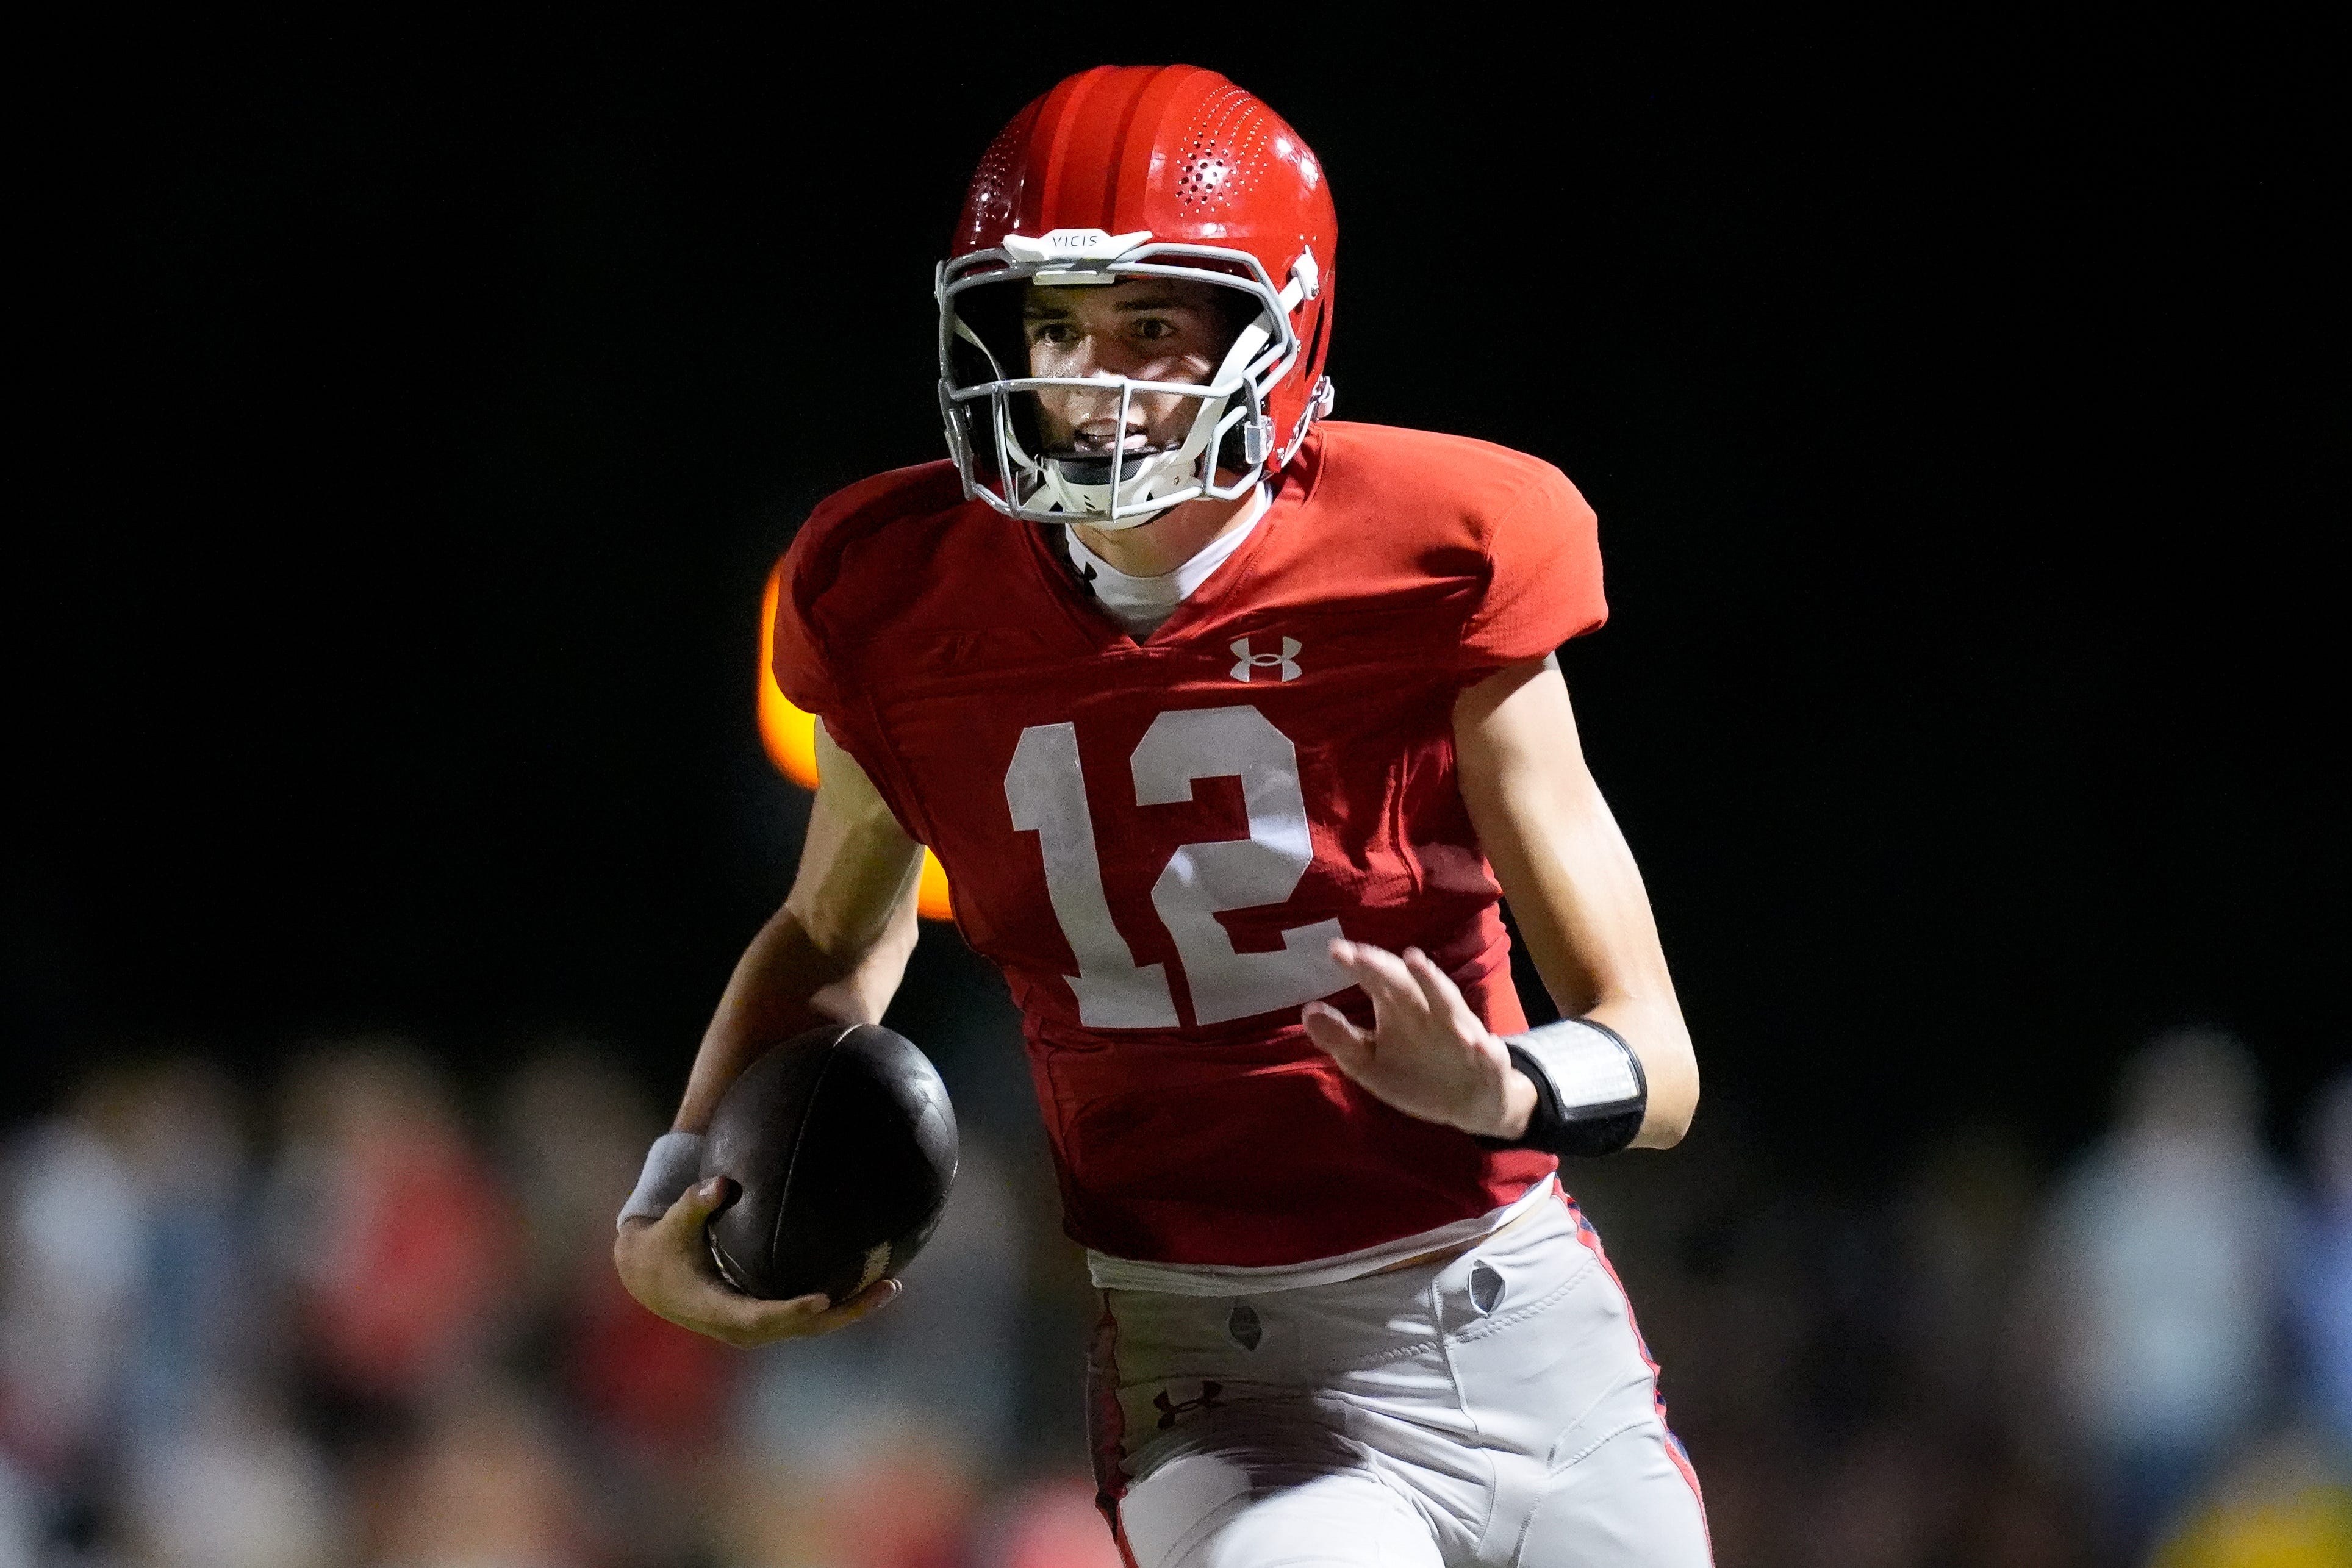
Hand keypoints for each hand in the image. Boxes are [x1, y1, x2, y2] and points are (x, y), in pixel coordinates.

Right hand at [613, 1175, 900, 1346]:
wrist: (650, 1280)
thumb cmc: (663, 1247)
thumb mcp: (674, 1224)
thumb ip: (696, 1203)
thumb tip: (722, 1183)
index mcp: (719, 1310)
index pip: (761, 1318)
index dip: (792, 1313)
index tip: (824, 1300)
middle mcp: (742, 1328)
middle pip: (803, 1328)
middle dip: (846, 1312)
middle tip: (887, 1287)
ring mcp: (756, 1328)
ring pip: (811, 1327)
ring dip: (851, 1309)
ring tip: (891, 1284)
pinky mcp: (764, 1321)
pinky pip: (806, 1317)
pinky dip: (837, 1303)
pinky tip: (867, 1278)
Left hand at [1302, 940, 1536, 1139]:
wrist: (1468, 1102)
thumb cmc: (1415, 1073)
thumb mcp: (1369, 1062)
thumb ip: (1341, 1039)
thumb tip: (1308, 1011)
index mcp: (1399, 1008)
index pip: (1376, 980)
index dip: (1358, 965)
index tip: (1335, 951)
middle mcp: (1428, 1010)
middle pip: (1406, 984)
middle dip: (1386, 968)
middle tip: (1363, 955)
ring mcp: (1458, 1031)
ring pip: (1447, 1002)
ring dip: (1434, 983)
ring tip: (1417, 963)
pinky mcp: (1486, 1059)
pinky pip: (1485, 1051)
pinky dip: (1483, 1046)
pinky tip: (1478, 1043)